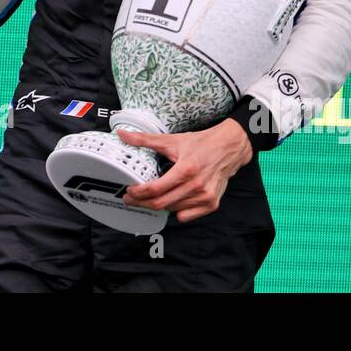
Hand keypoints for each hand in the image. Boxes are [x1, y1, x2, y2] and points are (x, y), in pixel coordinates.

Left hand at [116, 121, 253, 223]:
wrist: (228, 148)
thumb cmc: (201, 144)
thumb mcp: (172, 140)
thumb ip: (145, 139)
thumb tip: (123, 134)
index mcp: (186, 169)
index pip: (156, 189)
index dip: (138, 193)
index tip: (129, 191)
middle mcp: (196, 185)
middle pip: (161, 203)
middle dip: (142, 202)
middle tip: (131, 198)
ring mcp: (205, 197)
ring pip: (172, 210)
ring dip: (158, 205)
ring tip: (150, 197)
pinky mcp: (211, 204)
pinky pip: (186, 215)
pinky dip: (176, 210)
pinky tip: (171, 199)